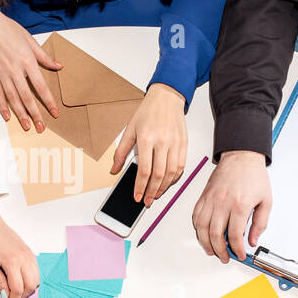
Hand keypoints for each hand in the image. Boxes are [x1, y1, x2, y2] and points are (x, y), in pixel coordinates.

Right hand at [0, 5, 61, 131]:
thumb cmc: (8, 29)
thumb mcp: (30, 40)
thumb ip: (43, 56)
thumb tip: (58, 66)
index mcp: (27, 61)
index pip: (41, 86)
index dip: (49, 101)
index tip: (55, 113)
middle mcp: (15, 70)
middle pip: (27, 97)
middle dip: (35, 114)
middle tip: (41, 127)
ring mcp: (2, 74)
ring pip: (13, 99)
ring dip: (20, 114)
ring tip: (26, 126)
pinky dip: (2, 106)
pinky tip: (8, 116)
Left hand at [0, 198, 38, 297]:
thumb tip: (5, 294)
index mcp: (12, 261)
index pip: (17, 289)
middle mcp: (24, 257)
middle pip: (32, 285)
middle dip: (22, 296)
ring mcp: (28, 254)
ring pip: (37, 278)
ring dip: (28, 287)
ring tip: (14, 289)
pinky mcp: (29, 251)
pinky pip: (35, 270)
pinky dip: (30, 278)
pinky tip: (19, 279)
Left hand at [110, 84, 187, 204]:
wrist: (167, 97)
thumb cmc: (148, 112)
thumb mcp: (129, 129)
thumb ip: (121, 152)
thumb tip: (113, 170)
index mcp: (146, 138)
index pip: (144, 170)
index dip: (140, 187)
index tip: (137, 196)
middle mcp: (162, 142)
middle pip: (158, 175)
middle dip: (152, 191)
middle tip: (147, 201)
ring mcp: (175, 143)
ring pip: (171, 173)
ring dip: (164, 188)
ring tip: (156, 194)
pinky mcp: (184, 143)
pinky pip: (181, 166)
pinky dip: (175, 178)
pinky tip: (168, 183)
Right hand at [192, 150, 270, 261]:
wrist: (241, 156)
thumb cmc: (254, 176)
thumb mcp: (266, 201)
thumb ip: (260, 223)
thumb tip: (253, 240)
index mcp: (240, 204)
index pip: (235, 235)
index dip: (237, 249)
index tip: (240, 254)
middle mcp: (223, 202)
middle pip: (216, 234)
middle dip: (220, 250)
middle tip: (225, 257)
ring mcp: (211, 199)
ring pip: (202, 227)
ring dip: (205, 243)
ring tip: (212, 250)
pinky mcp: (204, 196)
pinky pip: (196, 216)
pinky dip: (198, 229)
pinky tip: (203, 234)